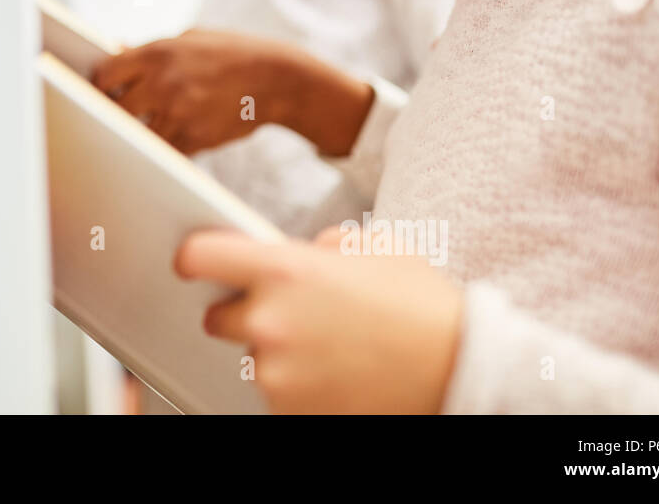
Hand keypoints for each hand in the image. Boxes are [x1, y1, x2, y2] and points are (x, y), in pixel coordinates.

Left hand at [90, 28, 290, 153]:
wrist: (276, 79)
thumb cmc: (231, 53)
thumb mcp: (190, 39)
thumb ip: (151, 49)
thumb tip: (116, 50)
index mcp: (158, 53)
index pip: (106, 73)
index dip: (101, 84)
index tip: (103, 90)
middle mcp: (164, 83)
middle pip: (117, 109)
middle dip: (117, 111)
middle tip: (123, 112)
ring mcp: (179, 113)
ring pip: (139, 133)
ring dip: (142, 131)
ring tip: (154, 122)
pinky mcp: (196, 138)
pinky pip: (166, 149)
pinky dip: (166, 145)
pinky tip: (176, 132)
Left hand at [174, 227, 463, 413]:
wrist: (462, 368)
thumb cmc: (420, 303)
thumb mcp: (372, 246)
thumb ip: (320, 244)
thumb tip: (299, 251)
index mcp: (283, 269)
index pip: (199, 256)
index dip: (196, 256)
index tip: (197, 261)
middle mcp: (270, 321)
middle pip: (216, 317)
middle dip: (242, 313)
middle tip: (287, 314)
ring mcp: (277, 372)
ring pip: (252, 358)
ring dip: (275, 353)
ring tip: (330, 347)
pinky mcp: (292, 412)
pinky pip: (276, 394)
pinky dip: (297, 387)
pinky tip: (335, 373)